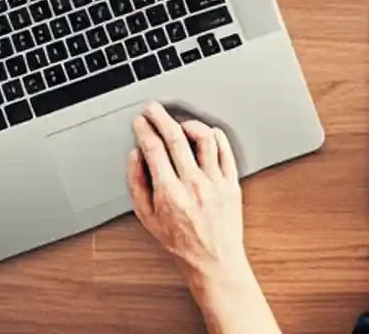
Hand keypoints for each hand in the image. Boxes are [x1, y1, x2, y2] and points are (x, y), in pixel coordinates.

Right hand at [130, 102, 245, 284]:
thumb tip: (135, 155)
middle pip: (176, 138)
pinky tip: (207, 133)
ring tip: (180, 123)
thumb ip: (138, 184)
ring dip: (190, 124)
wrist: (213, 259)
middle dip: (161, 118)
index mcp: (170, 193)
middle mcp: (194, 184)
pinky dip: (216, 136)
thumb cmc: (179, 241)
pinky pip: (226, 150)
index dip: (145, 130)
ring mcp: (216, 182)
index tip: (140, 121)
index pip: (154, 149)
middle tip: (153, 109)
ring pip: (205, 138)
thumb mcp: (147, 218)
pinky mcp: (232, 182)